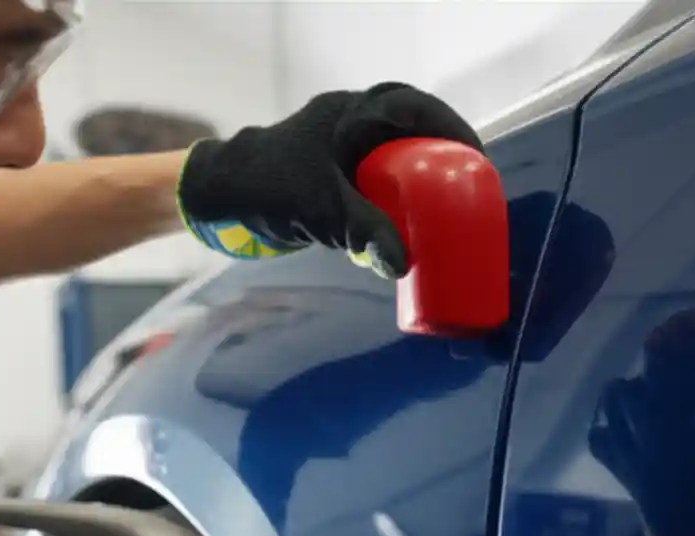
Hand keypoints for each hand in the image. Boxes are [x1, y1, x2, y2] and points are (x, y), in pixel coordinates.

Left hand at [176, 82, 482, 278]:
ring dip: (422, 181)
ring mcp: (342, 150)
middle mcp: (351, 125)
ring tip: (451, 211)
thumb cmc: (265, 188)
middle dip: (444, 160)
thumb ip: (362, 234)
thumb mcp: (320, 209)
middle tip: (471, 190)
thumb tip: (402, 266)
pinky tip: (411, 226)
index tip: (478, 159)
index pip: (415, 109)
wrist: (217, 195)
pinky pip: (378, 181)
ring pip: (396, 159)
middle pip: (413, 134)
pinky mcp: (334, 177)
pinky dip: (397, 199)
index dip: (452, 129)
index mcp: (352, 114)